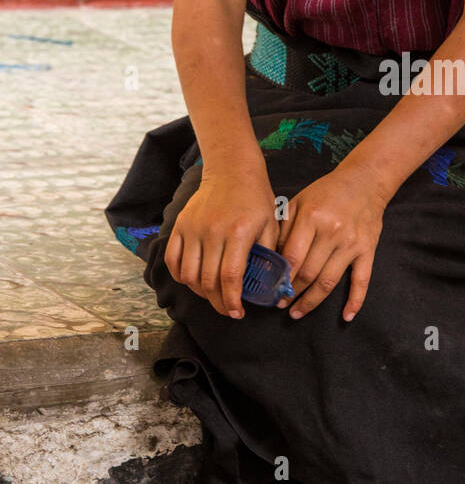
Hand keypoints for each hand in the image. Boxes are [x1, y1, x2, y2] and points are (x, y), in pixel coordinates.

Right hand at [164, 159, 278, 318]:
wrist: (231, 170)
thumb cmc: (256, 199)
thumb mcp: (270, 225)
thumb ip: (270, 256)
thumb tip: (273, 286)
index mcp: (238, 233)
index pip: (230, 277)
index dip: (232, 300)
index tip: (237, 313)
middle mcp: (212, 232)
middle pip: (207, 281)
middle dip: (218, 302)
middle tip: (227, 309)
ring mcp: (192, 229)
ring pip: (188, 275)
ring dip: (199, 292)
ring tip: (212, 294)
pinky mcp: (179, 226)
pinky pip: (172, 260)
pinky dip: (180, 276)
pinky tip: (193, 281)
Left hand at [275, 163, 387, 321]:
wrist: (365, 181)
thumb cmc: (327, 191)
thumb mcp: (300, 201)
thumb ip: (283, 226)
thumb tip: (270, 258)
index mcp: (312, 217)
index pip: (292, 256)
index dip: (280, 277)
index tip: (271, 290)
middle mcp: (332, 231)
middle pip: (308, 273)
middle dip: (292, 293)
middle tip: (281, 305)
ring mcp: (351, 243)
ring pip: (329, 281)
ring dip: (312, 301)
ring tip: (297, 313)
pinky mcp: (367, 250)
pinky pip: (362, 280)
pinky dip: (355, 300)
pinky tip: (346, 316)